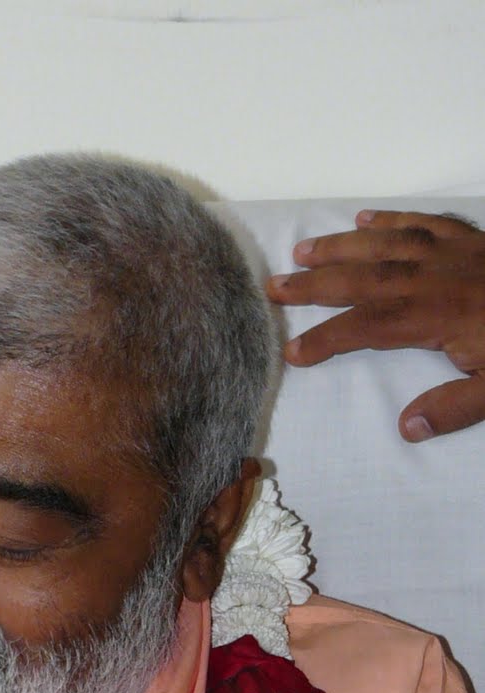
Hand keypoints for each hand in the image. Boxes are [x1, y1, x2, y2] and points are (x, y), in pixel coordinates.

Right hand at [267, 210, 484, 440]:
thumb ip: (456, 408)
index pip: (371, 326)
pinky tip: (364, 220)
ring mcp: (455, 252)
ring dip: (341, 246)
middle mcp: (439, 277)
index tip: (293, 352)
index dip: (329, 339)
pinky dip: (390, 220)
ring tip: (302, 251)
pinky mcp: (472, 239)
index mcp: (442, 316)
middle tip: (273, 287)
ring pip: (387, 243)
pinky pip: (423, 222)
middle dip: (317, 282)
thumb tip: (406, 427)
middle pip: (367, 277)